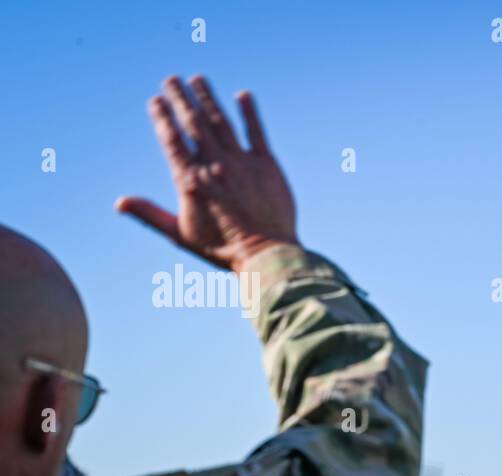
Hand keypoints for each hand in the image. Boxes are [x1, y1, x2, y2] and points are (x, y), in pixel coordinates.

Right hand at [116, 75, 297, 270]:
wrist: (266, 255)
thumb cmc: (222, 249)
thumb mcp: (179, 233)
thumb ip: (149, 214)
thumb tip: (119, 203)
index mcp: (190, 180)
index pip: (171, 139)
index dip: (162, 116)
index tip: (155, 100)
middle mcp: (214, 165)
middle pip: (194, 122)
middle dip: (181, 97)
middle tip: (172, 79)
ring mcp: (242, 162)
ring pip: (221, 122)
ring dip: (208, 98)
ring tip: (198, 79)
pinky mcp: (267, 165)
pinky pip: (257, 132)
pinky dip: (249, 112)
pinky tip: (242, 95)